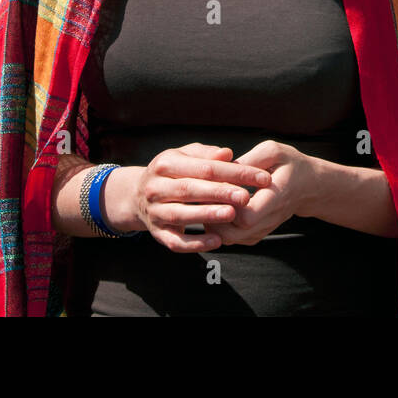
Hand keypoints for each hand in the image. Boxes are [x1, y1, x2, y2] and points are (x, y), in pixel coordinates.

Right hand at [132, 143, 270, 252]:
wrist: (137, 195)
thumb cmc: (174, 172)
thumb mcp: (186, 156)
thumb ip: (207, 155)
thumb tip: (227, 154)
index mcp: (165, 163)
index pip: (204, 167)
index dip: (234, 171)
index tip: (260, 177)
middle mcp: (156, 187)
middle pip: (190, 189)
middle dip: (220, 193)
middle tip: (245, 197)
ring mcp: (154, 211)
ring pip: (181, 214)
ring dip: (207, 215)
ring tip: (232, 214)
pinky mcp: (157, 233)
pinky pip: (175, 241)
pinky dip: (195, 243)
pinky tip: (217, 240)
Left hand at [207, 141, 314, 246]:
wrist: (308, 186)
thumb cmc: (289, 164)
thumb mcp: (273, 152)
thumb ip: (249, 160)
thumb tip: (223, 170)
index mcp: (276, 196)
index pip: (247, 217)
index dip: (228, 206)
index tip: (220, 188)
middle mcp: (269, 219)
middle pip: (233, 234)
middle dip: (214, 217)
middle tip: (206, 197)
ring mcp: (261, 230)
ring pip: (229, 239)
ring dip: (214, 223)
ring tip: (209, 201)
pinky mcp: (255, 234)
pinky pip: (231, 239)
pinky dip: (220, 227)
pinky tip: (217, 207)